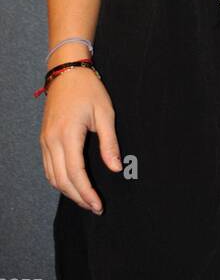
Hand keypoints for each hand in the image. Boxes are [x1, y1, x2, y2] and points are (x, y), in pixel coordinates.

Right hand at [40, 69, 123, 213]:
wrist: (66, 72)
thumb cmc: (88, 89)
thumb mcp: (105, 113)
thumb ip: (109, 143)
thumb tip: (115, 168)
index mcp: (68, 134)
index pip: (75, 174)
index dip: (86, 193)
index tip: (98, 205)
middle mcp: (52, 141)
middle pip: (61, 180)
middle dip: (78, 197)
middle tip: (94, 207)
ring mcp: (45, 141)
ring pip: (52, 177)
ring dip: (68, 191)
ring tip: (86, 199)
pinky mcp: (44, 139)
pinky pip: (48, 168)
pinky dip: (59, 180)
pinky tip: (72, 184)